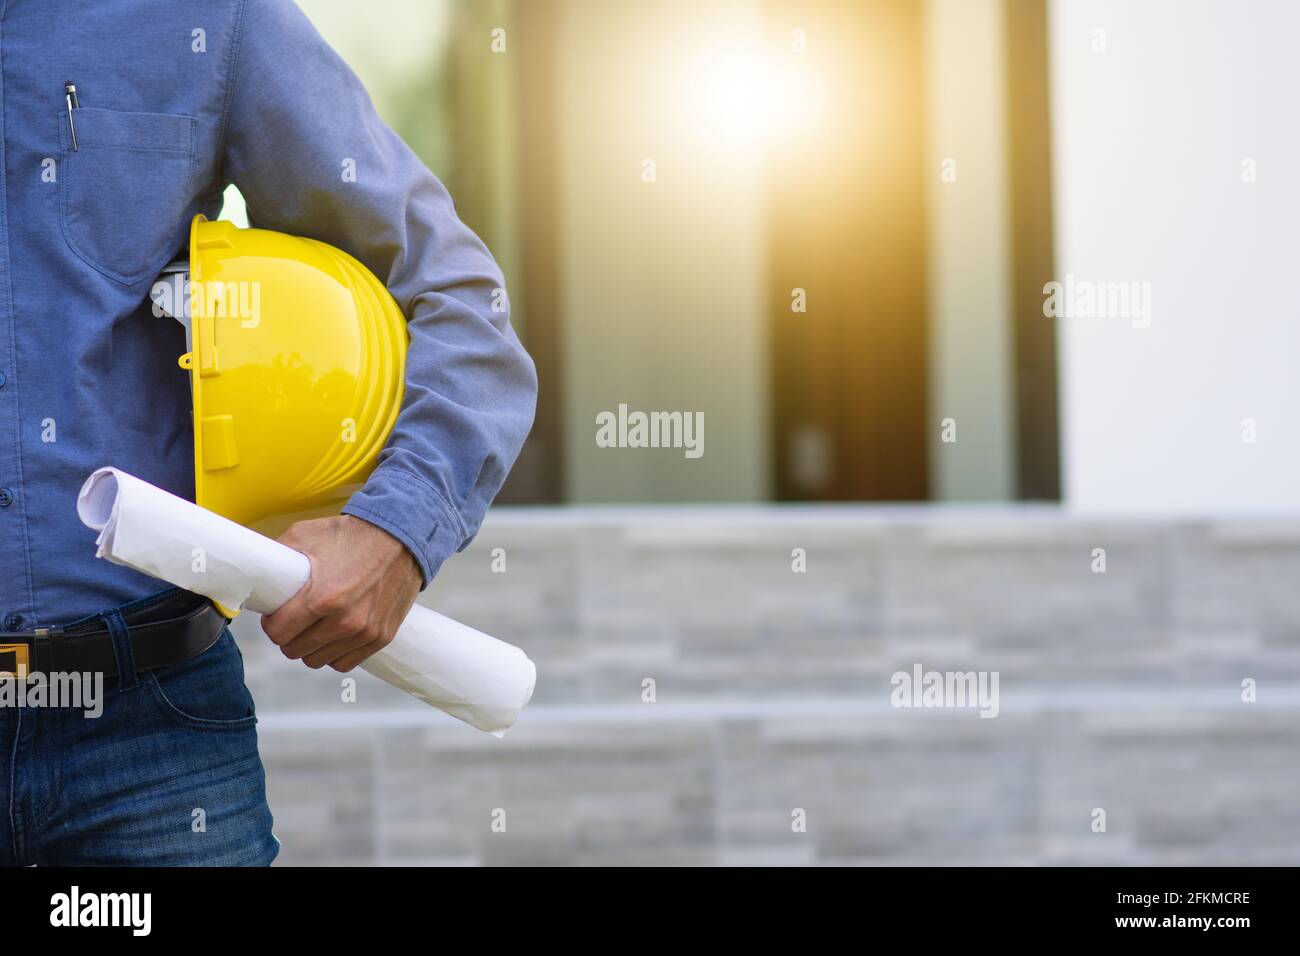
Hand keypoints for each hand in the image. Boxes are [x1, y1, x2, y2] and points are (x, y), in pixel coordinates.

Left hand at [261, 515, 421, 671]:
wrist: (402, 537)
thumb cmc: (353, 534)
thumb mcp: (306, 534)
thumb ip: (278, 557)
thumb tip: (256, 574)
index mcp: (322, 598)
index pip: (278, 633)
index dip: (271, 624)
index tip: (275, 615)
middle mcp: (345, 621)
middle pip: (295, 650)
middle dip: (288, 636)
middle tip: (293, 620)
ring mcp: (365, 632)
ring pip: (318, 660)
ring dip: (310, 647)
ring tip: (313, 628)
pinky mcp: (381, 637)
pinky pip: (344, 663)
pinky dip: (334, 653)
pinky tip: (333, 636)